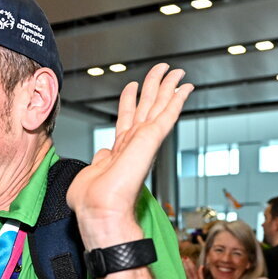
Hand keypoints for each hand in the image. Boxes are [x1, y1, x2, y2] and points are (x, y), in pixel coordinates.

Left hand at [67, 65, 192, 246]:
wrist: (100, 209)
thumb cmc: (92, 201)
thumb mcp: (91, 173)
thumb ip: (100, 159)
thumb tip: (102, 153)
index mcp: (119, 150)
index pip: (128, 119)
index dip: (130, 100)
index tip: (134, 86)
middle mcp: (133, 143)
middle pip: (147, 106)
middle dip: (154, 86)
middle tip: (163, 69)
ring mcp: (144, 141)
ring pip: (158, 105)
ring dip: (167, 86)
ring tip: (175, 70)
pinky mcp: (151, 139)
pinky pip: (168, 114)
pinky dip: (177, 99)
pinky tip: (185, 87)